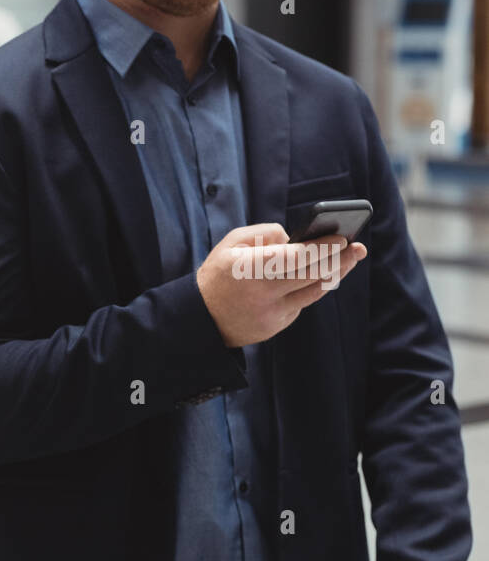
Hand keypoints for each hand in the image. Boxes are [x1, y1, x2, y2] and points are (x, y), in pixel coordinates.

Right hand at [195, 223, 367, 347]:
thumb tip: (295, 237)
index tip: (342, 238)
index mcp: (248, 268)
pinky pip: (301, 304)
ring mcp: (270, 314)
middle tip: (357, 248)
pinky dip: (310, 289)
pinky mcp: (275, 327)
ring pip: (313, 292)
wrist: (201, 319)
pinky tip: (319, 277)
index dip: (322, 247)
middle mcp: (261, 293)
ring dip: (334, 274)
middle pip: (311, 275)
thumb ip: (264, 233)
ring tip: (349, 259)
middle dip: (339, 259)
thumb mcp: (231, 244)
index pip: (295, 257)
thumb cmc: (218, 275)